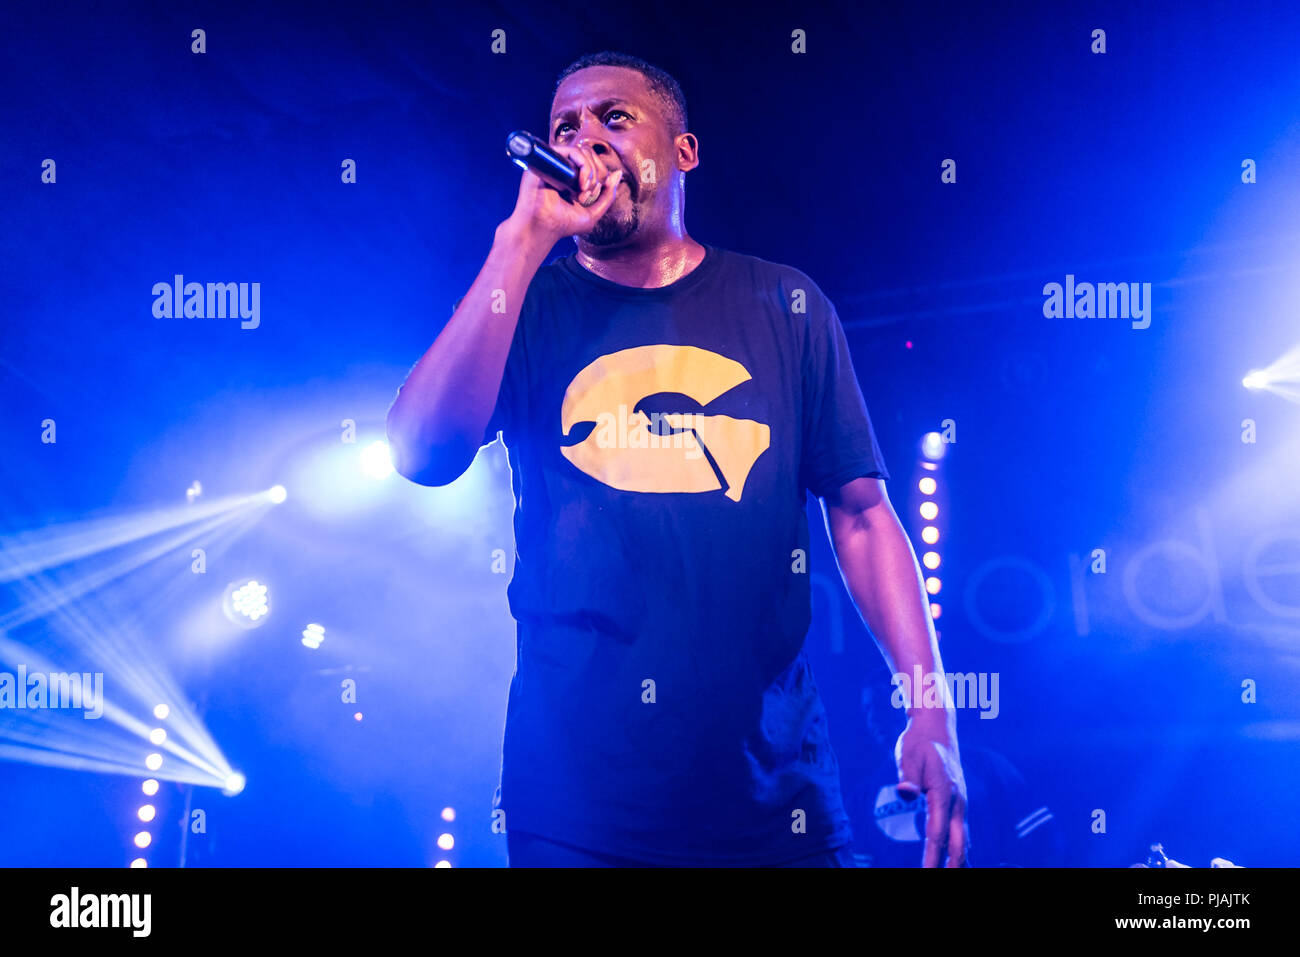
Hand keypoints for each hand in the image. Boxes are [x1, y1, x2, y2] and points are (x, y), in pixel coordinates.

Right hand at [500, 142, 624, 247]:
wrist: (542, 228)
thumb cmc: (563, 224)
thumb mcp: (593, 213)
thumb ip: (607, 195)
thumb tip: (617, 173)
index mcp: (572, 176)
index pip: (593, 162)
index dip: (600, 175)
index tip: (593, 195)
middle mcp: (563, 166)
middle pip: (590, 154)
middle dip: (597, 174)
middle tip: (589, 193)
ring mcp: (555, 162)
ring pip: (583, 151)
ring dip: (591, 171)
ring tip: (584, 190)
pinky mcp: (547, 159)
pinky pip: (572, 151)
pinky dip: (583, 166)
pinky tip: (581, 184)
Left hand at [895, 712, 969, 866]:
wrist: (936, 726)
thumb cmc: (918, 742)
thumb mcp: (908, 755)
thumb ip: (907, 776)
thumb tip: (905, 791)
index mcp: (944, 792)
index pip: (937, 832)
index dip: (932, 856)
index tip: (926, 872)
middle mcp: (957, 801)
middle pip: (957, 842)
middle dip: (952, 865)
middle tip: (939, 878)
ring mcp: (960, 802)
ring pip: (963, 839)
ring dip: (959, 860)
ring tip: (952, 873)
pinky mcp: (958, 802)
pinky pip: (961, 831)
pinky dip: (960, 848)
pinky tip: (957, 861)